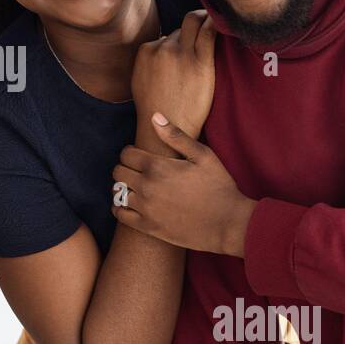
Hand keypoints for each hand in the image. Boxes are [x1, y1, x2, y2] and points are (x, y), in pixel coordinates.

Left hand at [112, 114, 255, 256]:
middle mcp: (146, 186)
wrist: (227, 223)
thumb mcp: (202, 155)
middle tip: (138, 171)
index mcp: (157, 166)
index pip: (126, 154)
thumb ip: (176, 135)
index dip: (131, 152)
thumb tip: (155, 116)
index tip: (140, 156)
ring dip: (123, 187)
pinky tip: (131, 204)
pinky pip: (119, 214)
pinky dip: (120, 207)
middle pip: (118, 172)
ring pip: (117, 192)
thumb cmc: (218, 186)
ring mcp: (145, 208)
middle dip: (126, 168)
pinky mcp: (147, 226)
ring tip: (136, 187)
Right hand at [130, 10, 216, 152]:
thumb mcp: (141, 82)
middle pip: (180, 28)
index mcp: (146, 52)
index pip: (167, 36)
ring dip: (204, 18)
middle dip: (192, 27)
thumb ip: (150, 63)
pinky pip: (209, 32)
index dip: (180, 41)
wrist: (166, 132)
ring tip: (216, 20)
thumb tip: (161, 49)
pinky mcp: (199, 62)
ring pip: (193, 22)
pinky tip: (225, 20)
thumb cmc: (157, 112)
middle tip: (207, 26)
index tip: (191, 45)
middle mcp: (161, 49)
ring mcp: (180, 54)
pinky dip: (216, 22)